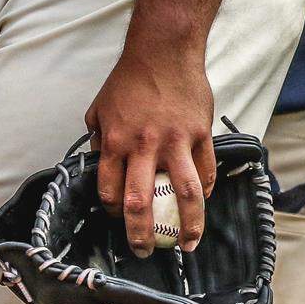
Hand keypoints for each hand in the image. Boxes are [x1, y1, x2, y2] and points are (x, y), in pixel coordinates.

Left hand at [85, 43, 214, 256]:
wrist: (164, 52)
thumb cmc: (128, 80)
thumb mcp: (98, 110)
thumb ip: (99, 141)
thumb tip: (102, 167)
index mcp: (114, 143)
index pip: (109, 191)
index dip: (112, 213)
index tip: (119, 218)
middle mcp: (143, 147)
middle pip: (141, 203)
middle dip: (141, 234)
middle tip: (144, 251)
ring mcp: (176, 141)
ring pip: (183, 194)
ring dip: (187, 225)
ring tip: (188, 245)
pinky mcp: (200, 134)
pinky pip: (205, 170)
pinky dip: (206, 190)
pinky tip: (204, 202)